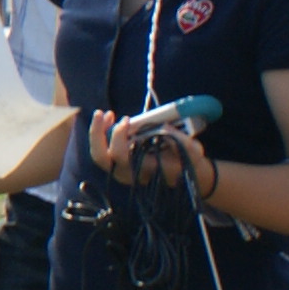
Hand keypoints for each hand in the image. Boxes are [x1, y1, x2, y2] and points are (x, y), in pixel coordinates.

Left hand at [89, 107, 215, 204]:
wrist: (187, 176)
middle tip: (102, 113)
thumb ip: (180, 141)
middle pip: (100, 158)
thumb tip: (163, 127)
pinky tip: (110, 118)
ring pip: (98, 154)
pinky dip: (102, 133)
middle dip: (96, 134)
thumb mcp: (192, 152)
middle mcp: (127, 174)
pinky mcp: (120, 162)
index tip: (128, 120)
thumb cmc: (188, 162)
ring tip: (106, 114)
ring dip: (97, 131)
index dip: (118, 137)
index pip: (120, 157)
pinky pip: (103, 149)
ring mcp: (121, 169)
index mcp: (142, 172)